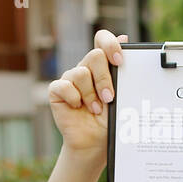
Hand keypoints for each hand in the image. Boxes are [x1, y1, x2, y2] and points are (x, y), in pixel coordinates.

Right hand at [47, 29, 127, 159]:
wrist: (95, 143)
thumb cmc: (110, 120)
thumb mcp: (122, 96)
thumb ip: (122, 71)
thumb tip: (125, 38)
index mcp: (103, 66)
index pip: (102, 40)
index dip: (110, 44)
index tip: (119, 61)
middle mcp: (86, 68)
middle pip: (95, 56)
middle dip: (104, 78)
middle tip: (109, 98)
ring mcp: (71, 79)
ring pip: (80, 73)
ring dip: (91, 95)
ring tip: (96, 110)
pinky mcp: (58, 91)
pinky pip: (63, 86)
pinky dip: (73, 98)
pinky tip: (77, 107)